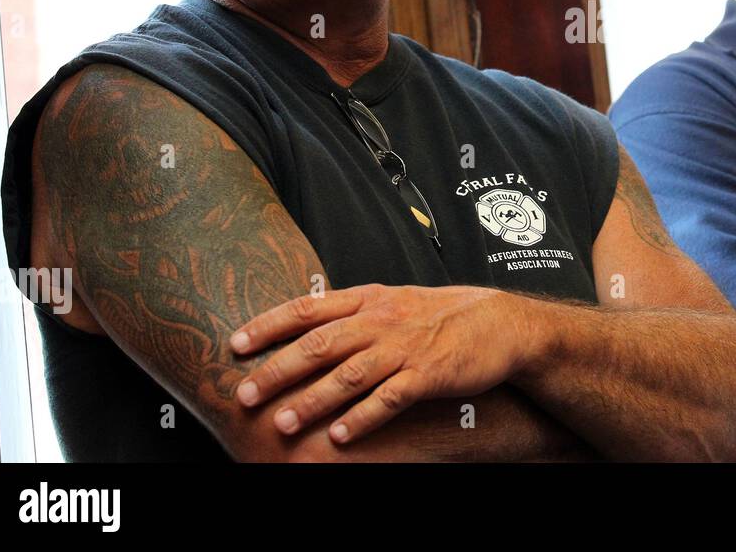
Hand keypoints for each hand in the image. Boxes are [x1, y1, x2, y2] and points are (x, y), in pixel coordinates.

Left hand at [229, 283, 543, 443]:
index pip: (309, 307)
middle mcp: (382, 320)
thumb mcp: (394, 300)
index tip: (235, 343)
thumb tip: (306, 322)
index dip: (269, 324)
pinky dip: (362, 418)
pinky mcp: (428, 374)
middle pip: (320, 344)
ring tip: (281, 423)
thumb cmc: (443, 314)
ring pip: (349, 375)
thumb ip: (353, 312)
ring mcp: (405, 348)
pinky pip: (389, 399)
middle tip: (245, 394)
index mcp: (370, 299)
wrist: (500, 323)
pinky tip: (339, 435)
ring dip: (312, 400)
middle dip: (278, 369)